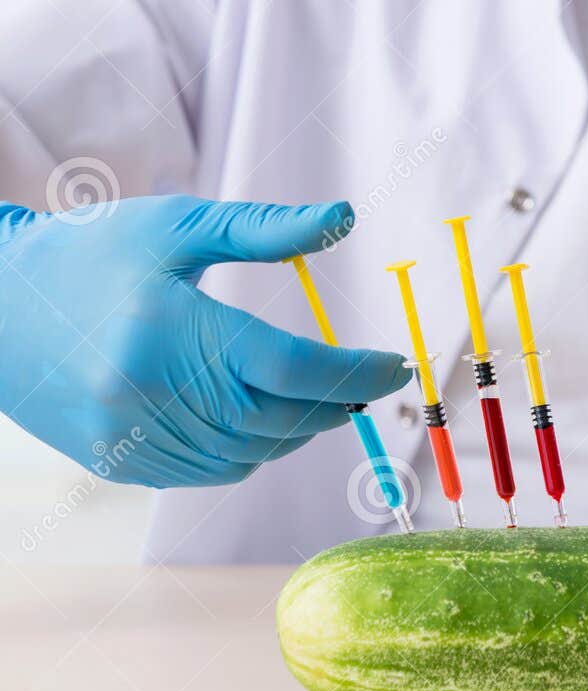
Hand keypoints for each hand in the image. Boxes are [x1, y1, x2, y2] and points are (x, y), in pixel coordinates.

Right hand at [0, 195, 408, 486]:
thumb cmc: (89, 252)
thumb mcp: (175, 225)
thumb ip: (263, 229)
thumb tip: (344, 219)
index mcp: (172, 331)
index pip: (292, 370)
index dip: (354, 373)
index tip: (394, 365)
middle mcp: (152, 395)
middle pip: (278, 418)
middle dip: (333, 404)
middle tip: (363, 382)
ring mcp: (133, 438)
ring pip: (250, 454)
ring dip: (296, 430)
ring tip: (316, 398)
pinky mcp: (119, 464)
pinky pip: (210, 471)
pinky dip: (250, 451)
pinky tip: (258, 420)